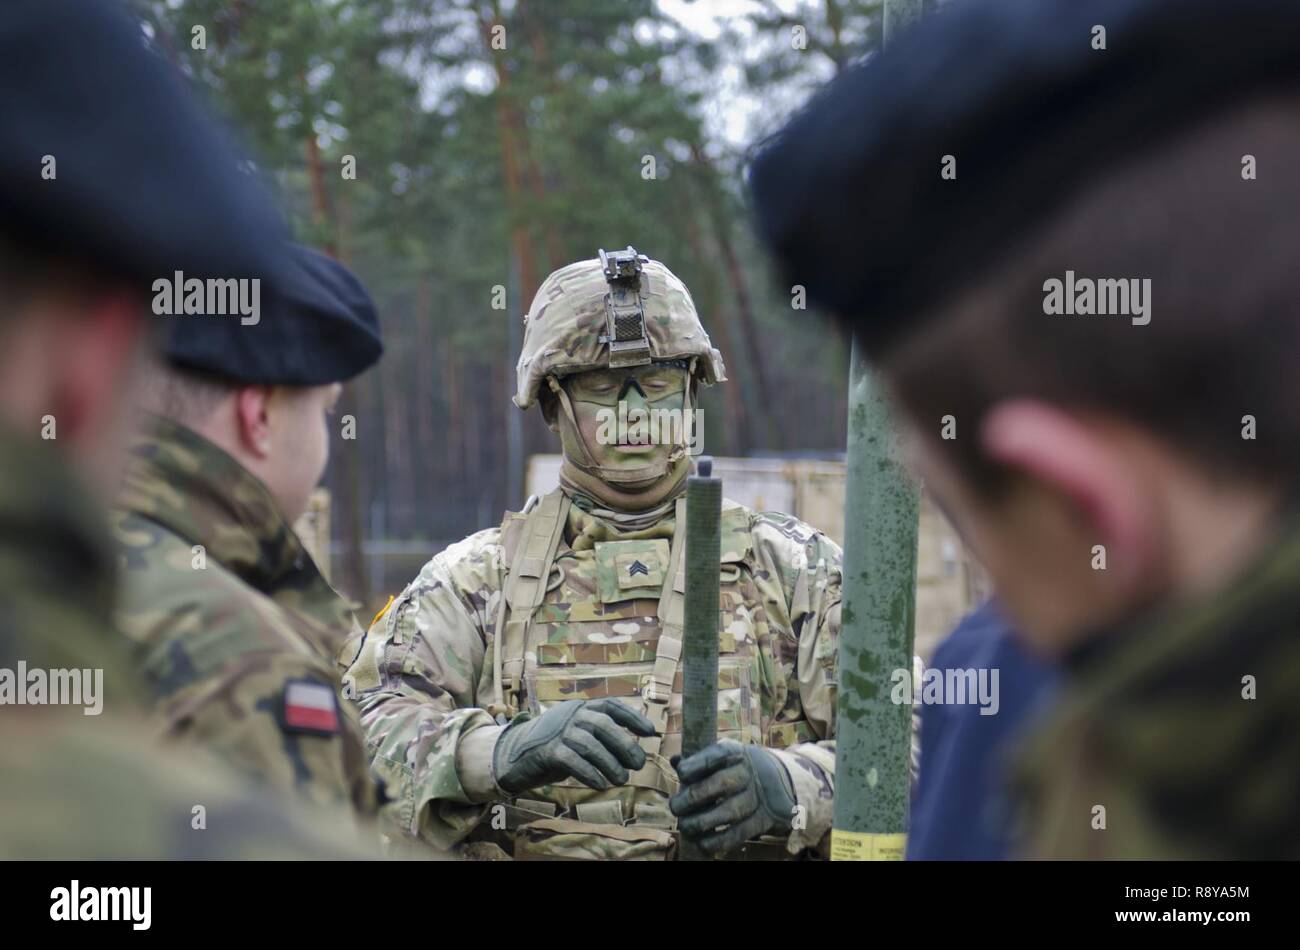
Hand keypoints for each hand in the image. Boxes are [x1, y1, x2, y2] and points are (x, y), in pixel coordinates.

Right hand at [492, 699, 655, 794]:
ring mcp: (557, 732)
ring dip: (610, 763)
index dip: (632, 717)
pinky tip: (601, 784)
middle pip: (603, 724)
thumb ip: (602, 738)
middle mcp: (571, 715)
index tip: (650, 733)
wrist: (515, 755)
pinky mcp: (546, 751)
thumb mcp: (580, 735)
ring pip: (589, 744)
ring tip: (622, 779)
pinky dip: (589, 773)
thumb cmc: (556, 746)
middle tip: (639, 764)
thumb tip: (635, 751)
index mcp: (582, 707)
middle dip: (624, 744)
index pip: (610, 705)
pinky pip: (572, 761)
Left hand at [669, 740, 796, 855]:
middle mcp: (748, 772)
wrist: (779, 780)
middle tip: (675, 807)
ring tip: (685, 826)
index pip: (717, 754)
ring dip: (702, 822)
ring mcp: (758, 796)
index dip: (697, 764)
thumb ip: (698, 760)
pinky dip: (719, 841)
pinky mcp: (764, 819)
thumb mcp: (723, 757)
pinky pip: (740, 833)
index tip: (681, 773)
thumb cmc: (737, 768)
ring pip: (729, 811)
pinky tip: (703, 844)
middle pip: (721, 784)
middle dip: (693, 797)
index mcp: (735, 752)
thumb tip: (675, 760)